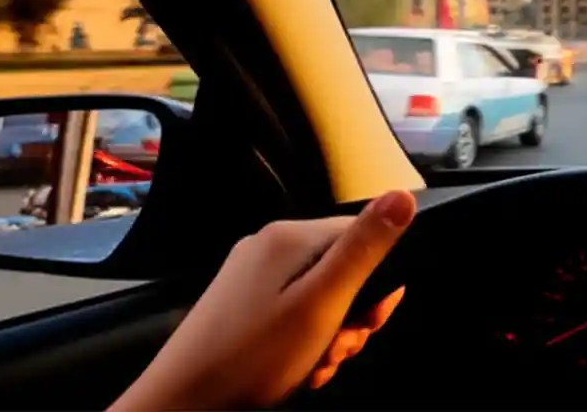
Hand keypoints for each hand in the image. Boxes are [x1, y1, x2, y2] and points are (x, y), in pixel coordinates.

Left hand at [111, 190, 416, 410]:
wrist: (183, 405)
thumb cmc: (251, 358)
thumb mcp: (321, 304)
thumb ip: (363, 250)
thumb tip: (403, 195)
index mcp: (290, 238)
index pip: (362, 238)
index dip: (377, 283)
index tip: (368, 320)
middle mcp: (269, 248)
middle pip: (342, 270)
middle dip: (350, 315)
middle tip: (335, 346)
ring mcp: (253, 278)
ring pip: (321, 298)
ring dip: (329, 335)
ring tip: (312, 363)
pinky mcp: (244, 306)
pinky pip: (295, 314)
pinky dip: (304, 342)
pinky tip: (296, 367)